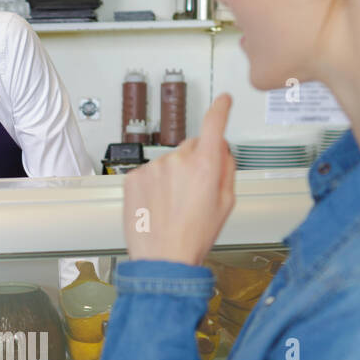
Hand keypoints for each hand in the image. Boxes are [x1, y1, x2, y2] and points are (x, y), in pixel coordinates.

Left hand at [124, 94, 235, 263]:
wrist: (162, 259)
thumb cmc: (193, 237)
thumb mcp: (225, 204)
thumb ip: (226, 170)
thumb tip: (222, 151)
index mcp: (205, 166)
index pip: (214, 124)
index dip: (220, 109)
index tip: (223, 101)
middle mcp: (178, 161)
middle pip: (191, 147)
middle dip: (195, 161)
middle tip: (194, 192)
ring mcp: (153, 168)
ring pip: (168, 163)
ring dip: (172, 176)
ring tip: (173, 205)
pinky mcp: (133, 177)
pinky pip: (148, 173)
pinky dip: (153, 185)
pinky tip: (157, 205)